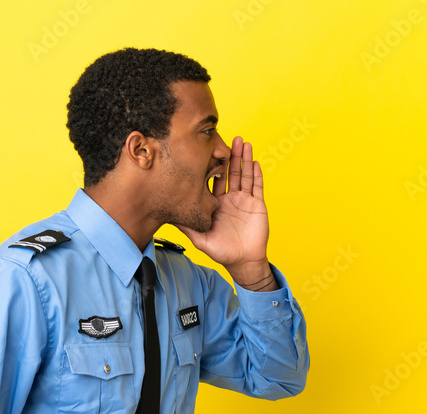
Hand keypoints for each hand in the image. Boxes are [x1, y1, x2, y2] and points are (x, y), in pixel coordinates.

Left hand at [176, 136, 275, 288]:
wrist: (243, 261)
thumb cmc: (222, 251)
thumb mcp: (200, 238)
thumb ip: (187, 226)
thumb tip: (168, 215)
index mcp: (217, 203)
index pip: (214, 179)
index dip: (212, 165)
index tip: (207, 150)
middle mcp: (230, 198)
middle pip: (231, 172)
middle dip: (230, 155)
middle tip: (229, 138)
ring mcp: (244, 200)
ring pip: (245, 175)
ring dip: (245, 159)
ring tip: (244, 143)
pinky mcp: (257, 204)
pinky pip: (257, 186)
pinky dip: (256, 174)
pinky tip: (255, 161)